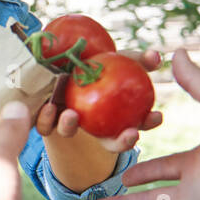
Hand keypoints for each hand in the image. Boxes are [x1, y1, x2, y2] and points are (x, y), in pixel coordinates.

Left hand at [35, 49, 164, 152]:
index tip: (157, 115)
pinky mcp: (43, 120)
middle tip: (131, 135)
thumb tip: (157, 56)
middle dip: (122, 143)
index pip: (135, 124)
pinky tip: (50, 108)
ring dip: (71, 127)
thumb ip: (136, 59)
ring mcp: (66, 124)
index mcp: (112, 116)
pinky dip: (47, 119)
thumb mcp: (116, 58)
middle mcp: (91, 126)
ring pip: (71, 133)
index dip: (148, 124)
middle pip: (110, 143)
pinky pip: (45, 125)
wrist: (55, 59)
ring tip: (72, 115)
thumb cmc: (94, 60)